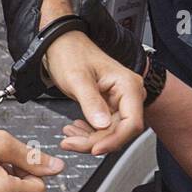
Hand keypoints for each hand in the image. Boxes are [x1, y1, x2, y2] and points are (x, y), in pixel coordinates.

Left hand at [1, 0, 144, 152]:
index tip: (94, 149)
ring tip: (69, 137)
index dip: (114, 140)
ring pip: (110, 132)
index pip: (131, 123)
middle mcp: (128, 94)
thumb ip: (91, 102)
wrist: (59, 43)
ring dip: (89, 138)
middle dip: (95, 141)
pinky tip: (74, 130)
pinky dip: (88, 132)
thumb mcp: (77, 78)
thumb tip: (102, 125)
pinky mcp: (108, 105)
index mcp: (127, 85)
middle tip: (71, 142)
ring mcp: (118, 100)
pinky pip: (103, 126)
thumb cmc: (70, 53)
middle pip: (119, 131)